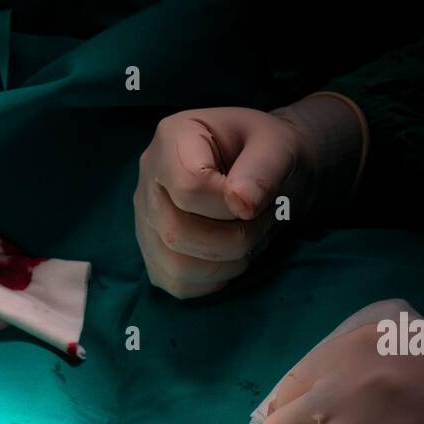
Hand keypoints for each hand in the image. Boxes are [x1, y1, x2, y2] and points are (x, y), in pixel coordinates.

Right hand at [133, 96, 364, 297]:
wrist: (263, 173)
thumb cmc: (267, 154)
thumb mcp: (279, 145)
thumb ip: (264, 168)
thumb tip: (241, 205)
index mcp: (172, 139)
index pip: (189, 187)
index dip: (230, 204)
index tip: (256, 200)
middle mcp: (148, 180)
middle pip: (177, 232)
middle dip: (234, 238)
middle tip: (261, 222)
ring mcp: (145, 221)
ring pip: (176, 266)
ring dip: (227, 263)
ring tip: (247, 239)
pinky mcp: (153, 256)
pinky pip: (178, 284)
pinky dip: (214, 279)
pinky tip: (229, 255)